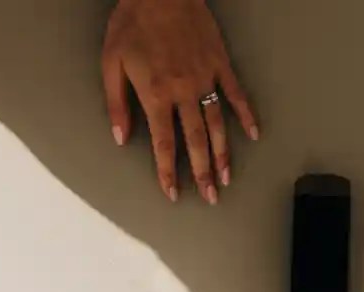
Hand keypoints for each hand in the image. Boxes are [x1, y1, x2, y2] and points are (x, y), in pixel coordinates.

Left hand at [102, 0, 257, 204]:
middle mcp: (183, 92)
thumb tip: (121, 137)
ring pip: (217, 124)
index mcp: (155, 95)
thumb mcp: (111, 63)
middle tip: (210, 198)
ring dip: (223, 154)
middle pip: (195, 142)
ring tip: (226, 177)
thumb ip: (117, 103)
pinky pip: (236, 94)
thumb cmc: (131, 23)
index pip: (163, 144)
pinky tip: (252, 134)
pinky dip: (245, 115)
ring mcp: (205, 78)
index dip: (168, 171)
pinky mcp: (220, 63)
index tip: (173, 193)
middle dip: (201, 173)